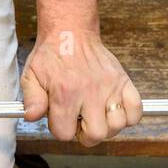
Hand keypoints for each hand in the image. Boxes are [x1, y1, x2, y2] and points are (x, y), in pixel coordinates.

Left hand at [20, 29, 141, 146]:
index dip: (61, 130)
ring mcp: (110, 87)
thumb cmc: (50, 55)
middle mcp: (90, 92)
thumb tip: (31, 117)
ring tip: (95, 115)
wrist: (70, 33)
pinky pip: (136, 110)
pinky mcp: (124, 81)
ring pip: (118, 125)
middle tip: (80, 122)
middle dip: (85, 135)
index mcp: (65, 93)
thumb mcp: (31, 76)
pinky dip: (128, 116)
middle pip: (96, 134)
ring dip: (107, 126)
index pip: (65, 133)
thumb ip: (32, 100)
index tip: (60, 120)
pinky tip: (112, 110)